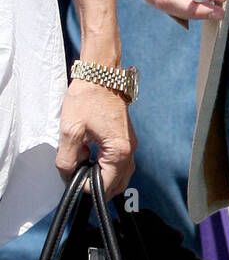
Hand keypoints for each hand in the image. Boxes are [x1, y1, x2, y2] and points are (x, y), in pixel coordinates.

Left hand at [57, 82, 136, 199]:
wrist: (100, 73)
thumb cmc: (87, 98)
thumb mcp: (70, 131)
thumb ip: (67, 160)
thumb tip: (69, 176)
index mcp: (118, 151)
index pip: (104, 186)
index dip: (85, 186)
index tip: (73, 173)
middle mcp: (130, 150)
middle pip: (117, 185)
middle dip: (97, 186)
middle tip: (78, 176)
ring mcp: (131, 144)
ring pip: (121, 176)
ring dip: (104, 178)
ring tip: (84, 168)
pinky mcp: (127, 138)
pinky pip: (121, 163)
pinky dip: (108, 168)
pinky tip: (93, 159)